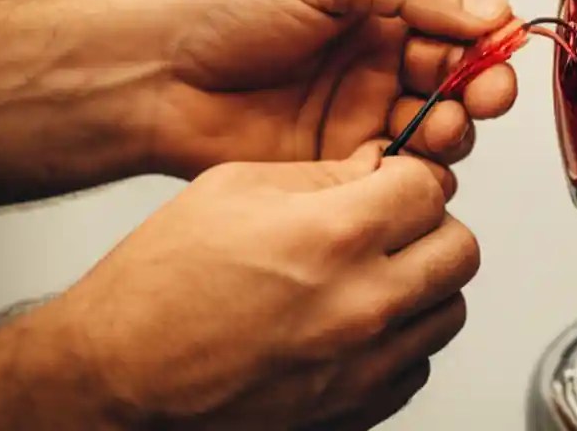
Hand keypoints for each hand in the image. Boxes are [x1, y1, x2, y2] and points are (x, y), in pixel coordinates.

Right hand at [27, 146, 476, 429]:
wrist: (115, 381)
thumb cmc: (155, 290)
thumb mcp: (231, 190)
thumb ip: (322, 175)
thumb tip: (377, 169)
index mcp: (333, 237)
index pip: (430, 188)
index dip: (407, 179)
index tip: (389, 185)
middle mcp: (362, 305)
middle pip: (461, 249)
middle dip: (431, 228)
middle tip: (391, 226)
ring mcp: (364, 366)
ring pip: (447, 310)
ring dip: (422, 284)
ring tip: (370, 276)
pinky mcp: (356, 410)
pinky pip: (416, 365)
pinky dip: (399, 340)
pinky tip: (352, 324)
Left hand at [140, 0, 518, 175]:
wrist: (152, 77)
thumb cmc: (221, 8)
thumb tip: (488, 8)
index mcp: (376, 6)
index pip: (457, 19)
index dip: (488, 35)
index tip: (501, 47)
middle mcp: (377, 61)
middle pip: (459, 77)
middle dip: (482, 86)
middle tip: (485, 96)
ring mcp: (361, 115)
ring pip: (439, 127)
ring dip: (453, 126)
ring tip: (436, 126)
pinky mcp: (342, 166)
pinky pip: (402, 173)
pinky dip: (418, 170)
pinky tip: (407, 161)